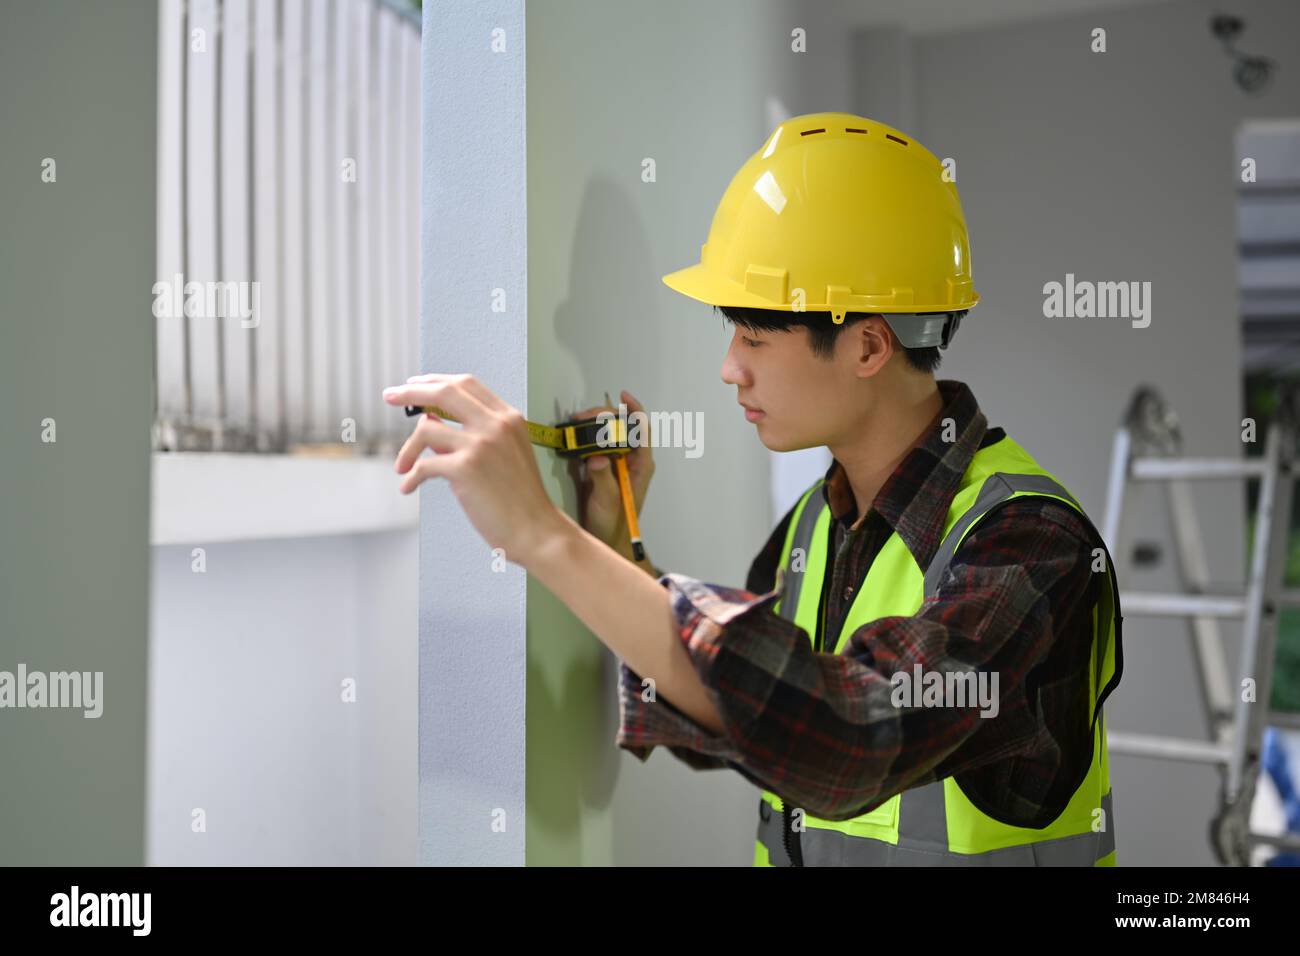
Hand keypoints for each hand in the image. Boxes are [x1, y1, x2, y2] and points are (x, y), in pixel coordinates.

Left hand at [382, 373, 564, 565]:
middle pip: (444, 392)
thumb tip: (433, 425)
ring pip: (427, 429)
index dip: (436, 381)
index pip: (466, 384)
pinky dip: (411, 477)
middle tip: (390, 396)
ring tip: (402, 466)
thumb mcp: (506, 455)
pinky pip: (424, 465)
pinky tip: (409, 486)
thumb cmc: (521, 500)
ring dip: (407, 448)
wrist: (537, 530)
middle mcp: (496, 425)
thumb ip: (473, 437)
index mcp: (508, 419)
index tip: (415, 385)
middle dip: (411, 391)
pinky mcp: (466, 468)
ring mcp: (481, 444)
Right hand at [568, 390, 654, 553]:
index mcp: (641, 466)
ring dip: (594, 426)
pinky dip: (587, 438)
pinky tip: (576, 436)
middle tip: (583, 417)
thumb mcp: (608, 501)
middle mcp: (631, 461)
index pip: (642, 430)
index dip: (634, 409)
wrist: (605, 541)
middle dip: (604, 416)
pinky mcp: (603, 469)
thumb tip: (596, 458)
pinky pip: (597, 446)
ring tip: (577, 424)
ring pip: (609, 435)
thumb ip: (603, 479)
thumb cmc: (612, 525)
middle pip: (622, 427)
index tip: (622, 396)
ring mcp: (617, 464)